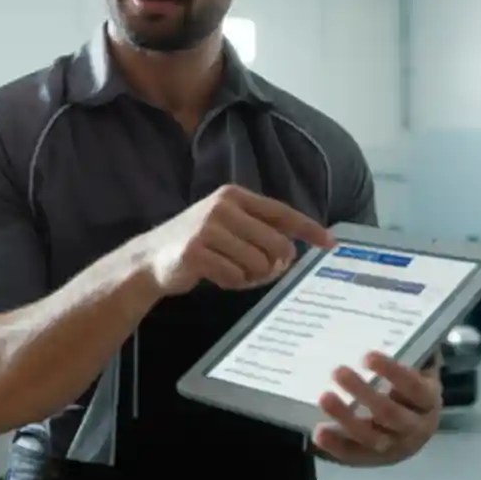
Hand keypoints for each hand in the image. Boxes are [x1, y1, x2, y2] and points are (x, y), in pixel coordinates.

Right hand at [136, 185, 334, 296]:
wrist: (150, 258)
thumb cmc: (197, 243)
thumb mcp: (227, 224)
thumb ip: (259, 230)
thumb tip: (293, 249)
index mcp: (234, 196)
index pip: (282, 212)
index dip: (309, 228)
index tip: (330, 243)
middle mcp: (223, 207)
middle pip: (276, 245)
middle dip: (273, 266)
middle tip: (256, 271)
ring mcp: (208, 228)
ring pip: (258, 264)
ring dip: (250, 277)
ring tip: (231, 271)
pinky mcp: (196, 252)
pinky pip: (235, 277)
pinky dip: (231, 283)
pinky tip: (216, 276)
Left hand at [312, 350, 442, 467]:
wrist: (413, 428)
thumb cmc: (408, 388)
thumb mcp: (417, 369)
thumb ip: (414, 349)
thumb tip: (408, 318)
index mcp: (428, 400)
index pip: (413, 386)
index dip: (392, 372)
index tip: (366, 356)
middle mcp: (416, 428)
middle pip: (390, 413)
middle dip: (363, 392)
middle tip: (338, 371)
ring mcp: (395, 448)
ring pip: (372, 437)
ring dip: (346, 418)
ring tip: (324, 397)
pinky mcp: (373, 460)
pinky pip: (354, 455)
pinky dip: (336, 444)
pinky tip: (318, 431)